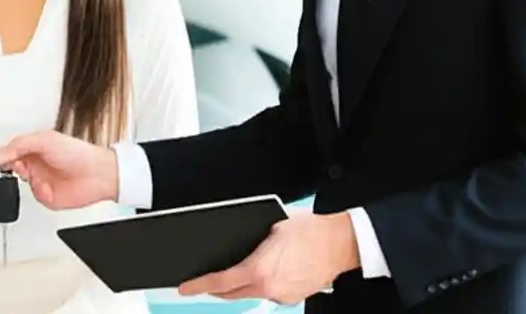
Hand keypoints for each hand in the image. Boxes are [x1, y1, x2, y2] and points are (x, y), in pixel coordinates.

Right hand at [0, 130, 118, 209]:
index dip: (2, 158)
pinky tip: (48, 187)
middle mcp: (36, 164)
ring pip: (20, 186)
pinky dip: (39, 193)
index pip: (10, 152)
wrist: (98, 174)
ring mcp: (41, 180)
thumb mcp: (45, 140)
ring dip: (27, 183)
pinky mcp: (47, 196)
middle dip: (10, 171)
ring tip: (35, 177)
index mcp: (34, 148)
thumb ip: (19, 145)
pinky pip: (34, 198)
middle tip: (15, 170)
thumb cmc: (78, 153)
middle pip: (11, 169)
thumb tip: (1, 155)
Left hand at [177, 211, 359, 304]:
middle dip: (216, 289)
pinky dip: (261, 285)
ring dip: (240, 286)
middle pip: (232, 294)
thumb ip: (250, 240)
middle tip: (203, 282)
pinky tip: (266, 272)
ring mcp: (282, 296)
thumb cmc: (310, 230)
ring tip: (236, 272)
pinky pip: (269, 294)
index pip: (221, 283)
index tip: (185, 288)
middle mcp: (270, 288)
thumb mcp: (272, 227)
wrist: (340, 243)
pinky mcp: (293, 298)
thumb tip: (234, 242)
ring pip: (251, 294)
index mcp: (260, 270)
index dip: (199, 286)